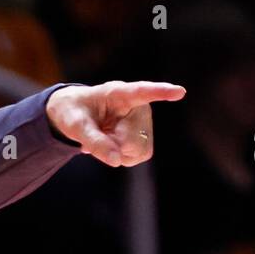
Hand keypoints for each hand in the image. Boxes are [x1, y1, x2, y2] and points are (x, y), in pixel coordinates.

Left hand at [46, 81, 185, 166]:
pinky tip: (113, 143)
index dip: (161, 92)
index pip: (143, 92)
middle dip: (113, 146)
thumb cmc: (75, 113)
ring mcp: (145, 122)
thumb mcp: (75, 126)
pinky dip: (123, 156)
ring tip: (106, 136)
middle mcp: (139, 106)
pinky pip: (140, 156)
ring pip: (139, 150)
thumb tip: (116, 162)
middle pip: (134, 140)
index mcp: (120, 93)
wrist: (78, 115)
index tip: (179, 91)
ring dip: (118, 151)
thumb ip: (94, 141)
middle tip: (98, 134)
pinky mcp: (146, 136)